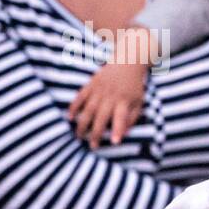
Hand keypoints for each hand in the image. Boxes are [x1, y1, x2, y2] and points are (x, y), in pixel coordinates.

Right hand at [68, 29, 151, 147]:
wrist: (128, 61)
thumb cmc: (134, 86)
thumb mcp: (139, 102)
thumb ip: (132, 118)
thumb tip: (123, 134)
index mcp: (125, 101)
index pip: (121, 118)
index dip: (117, 130)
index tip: (114, 142)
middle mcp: (111, 96)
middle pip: (102, 117)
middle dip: (96, 133)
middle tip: (92, 146)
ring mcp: (99, 90)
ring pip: (88, 109)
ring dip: (82, 124)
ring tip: (78, 136)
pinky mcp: (91, 84)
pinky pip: (80, 97)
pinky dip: (74, 107)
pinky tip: (69, 118)